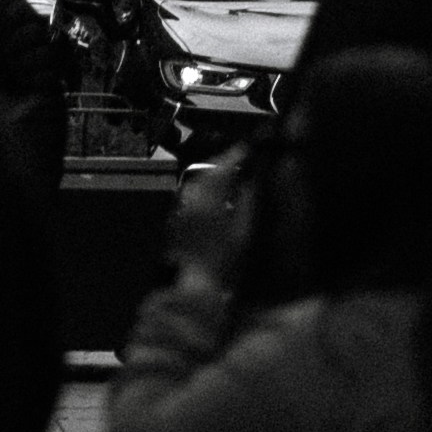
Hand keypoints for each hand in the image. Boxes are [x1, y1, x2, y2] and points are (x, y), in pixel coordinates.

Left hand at [172, 147, 261, 292]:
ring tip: (233, 180)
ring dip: (217, 175)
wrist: (195, 282)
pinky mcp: (177, 211)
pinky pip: (194, 190)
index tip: (249, 150)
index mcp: (209, 194)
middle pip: (210, 167)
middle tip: (243, 162)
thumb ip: (249, 201)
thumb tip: (253, 180)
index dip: (238, 154)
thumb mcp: (243, 231)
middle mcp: (191, 193)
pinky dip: (207, 188)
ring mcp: (182, 202)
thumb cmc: (222, 260)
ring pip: (201, 178)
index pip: (224, 164)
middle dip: (227, 163)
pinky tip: (217, 196)